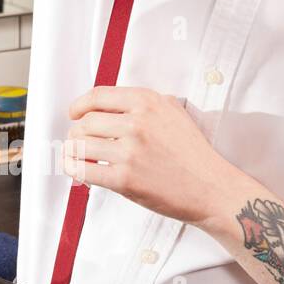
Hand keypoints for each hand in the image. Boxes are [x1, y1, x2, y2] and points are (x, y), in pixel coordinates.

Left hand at [62, 86, 247, 226]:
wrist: (211, 187)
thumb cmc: (193, 154)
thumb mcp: (174, 112)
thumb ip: (146, 104)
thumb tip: (112, 106)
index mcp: (147, 102)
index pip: (98, 96)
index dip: (80, 105)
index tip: (74, 113)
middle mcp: (137, 123)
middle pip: (86, 122)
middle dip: (77, 132)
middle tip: (79, 141)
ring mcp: (130, 151)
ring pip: (80, 145)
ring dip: (72, 151)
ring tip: (77, 156)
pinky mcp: (124, 179)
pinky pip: (84, 170)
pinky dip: (74, 169)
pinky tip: (77, 170)